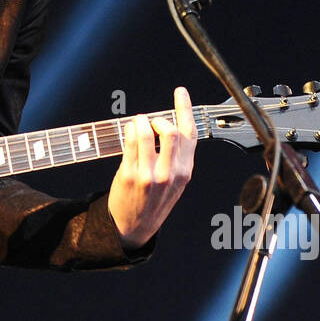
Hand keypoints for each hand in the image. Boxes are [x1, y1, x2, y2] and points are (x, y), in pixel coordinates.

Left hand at [107, 86, 196, 250]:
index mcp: (185, 172)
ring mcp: (150, 175)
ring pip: (147, 134)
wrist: (134, 227)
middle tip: (150, 123)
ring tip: (137, 124)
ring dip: (140, 122)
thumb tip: (168, 126)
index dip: (185, 109)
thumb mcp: (174, 182)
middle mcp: (170, 173)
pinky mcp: (130, 175)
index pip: (190, 134)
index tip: (180, 93)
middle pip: (170, 131)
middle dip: (158, 120)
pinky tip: (129, 130)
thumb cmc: (153, 201)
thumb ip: (175, 157)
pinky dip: (130, 129)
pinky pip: (130, 143)